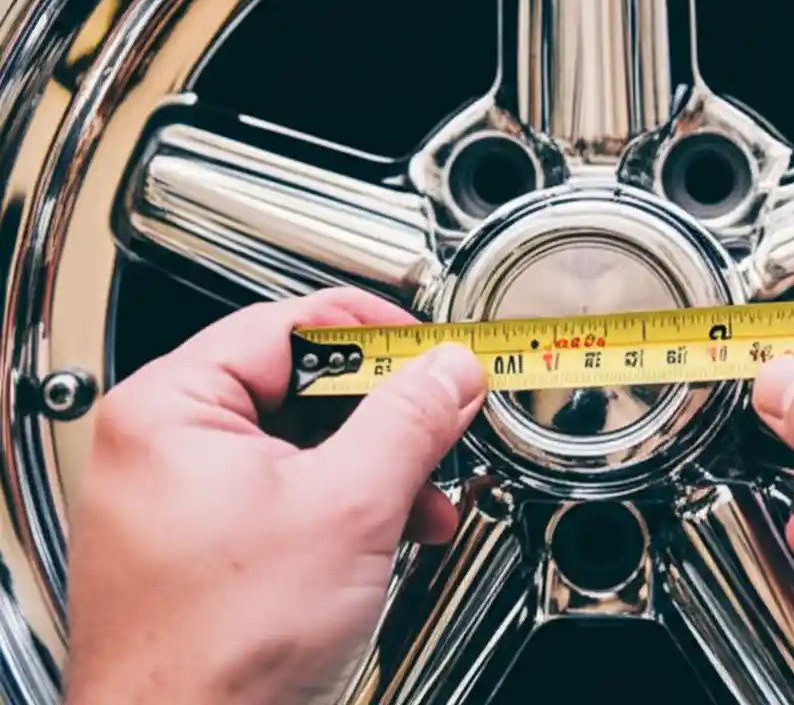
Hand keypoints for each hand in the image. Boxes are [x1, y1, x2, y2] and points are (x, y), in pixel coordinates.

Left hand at [63, 288, 485, 704]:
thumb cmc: (218, 652)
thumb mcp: (347, 508)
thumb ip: (409, 420)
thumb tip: (448, 368)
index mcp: (170, 410)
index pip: (289, 323)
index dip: (377, 335)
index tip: (434, 352)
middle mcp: (163, 447)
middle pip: (300, 387)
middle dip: (386, 415)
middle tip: (441, 423)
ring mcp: (181, 500)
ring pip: (301, 447)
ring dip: (377, 468)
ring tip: (425, 499)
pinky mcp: (206, 546)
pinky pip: (287, 496)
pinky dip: (347, 507)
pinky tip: (393, 532)